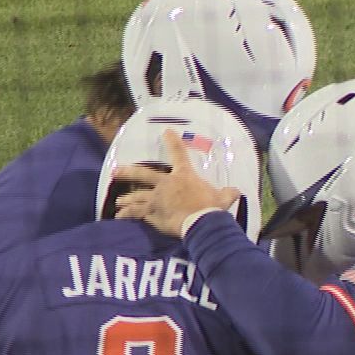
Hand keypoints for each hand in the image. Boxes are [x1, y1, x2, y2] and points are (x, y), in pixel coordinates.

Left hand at [112, 130, 240, 237]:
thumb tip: (236, 191)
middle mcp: (166, 184)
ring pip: (136, 196)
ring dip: (127, 199)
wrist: (200, 222)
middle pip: (143, 174)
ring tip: (119, 202)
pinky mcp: (151, 213)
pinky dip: (127, 215)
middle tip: (117, 171)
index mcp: (184, 176)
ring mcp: (156, 198)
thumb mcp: (223, 198)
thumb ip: (227, 193)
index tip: (166, 132)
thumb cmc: (211, 208)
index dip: (172, 141)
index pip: (179, 153)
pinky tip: (119, 217)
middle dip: (129, 172)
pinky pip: (136, 213)